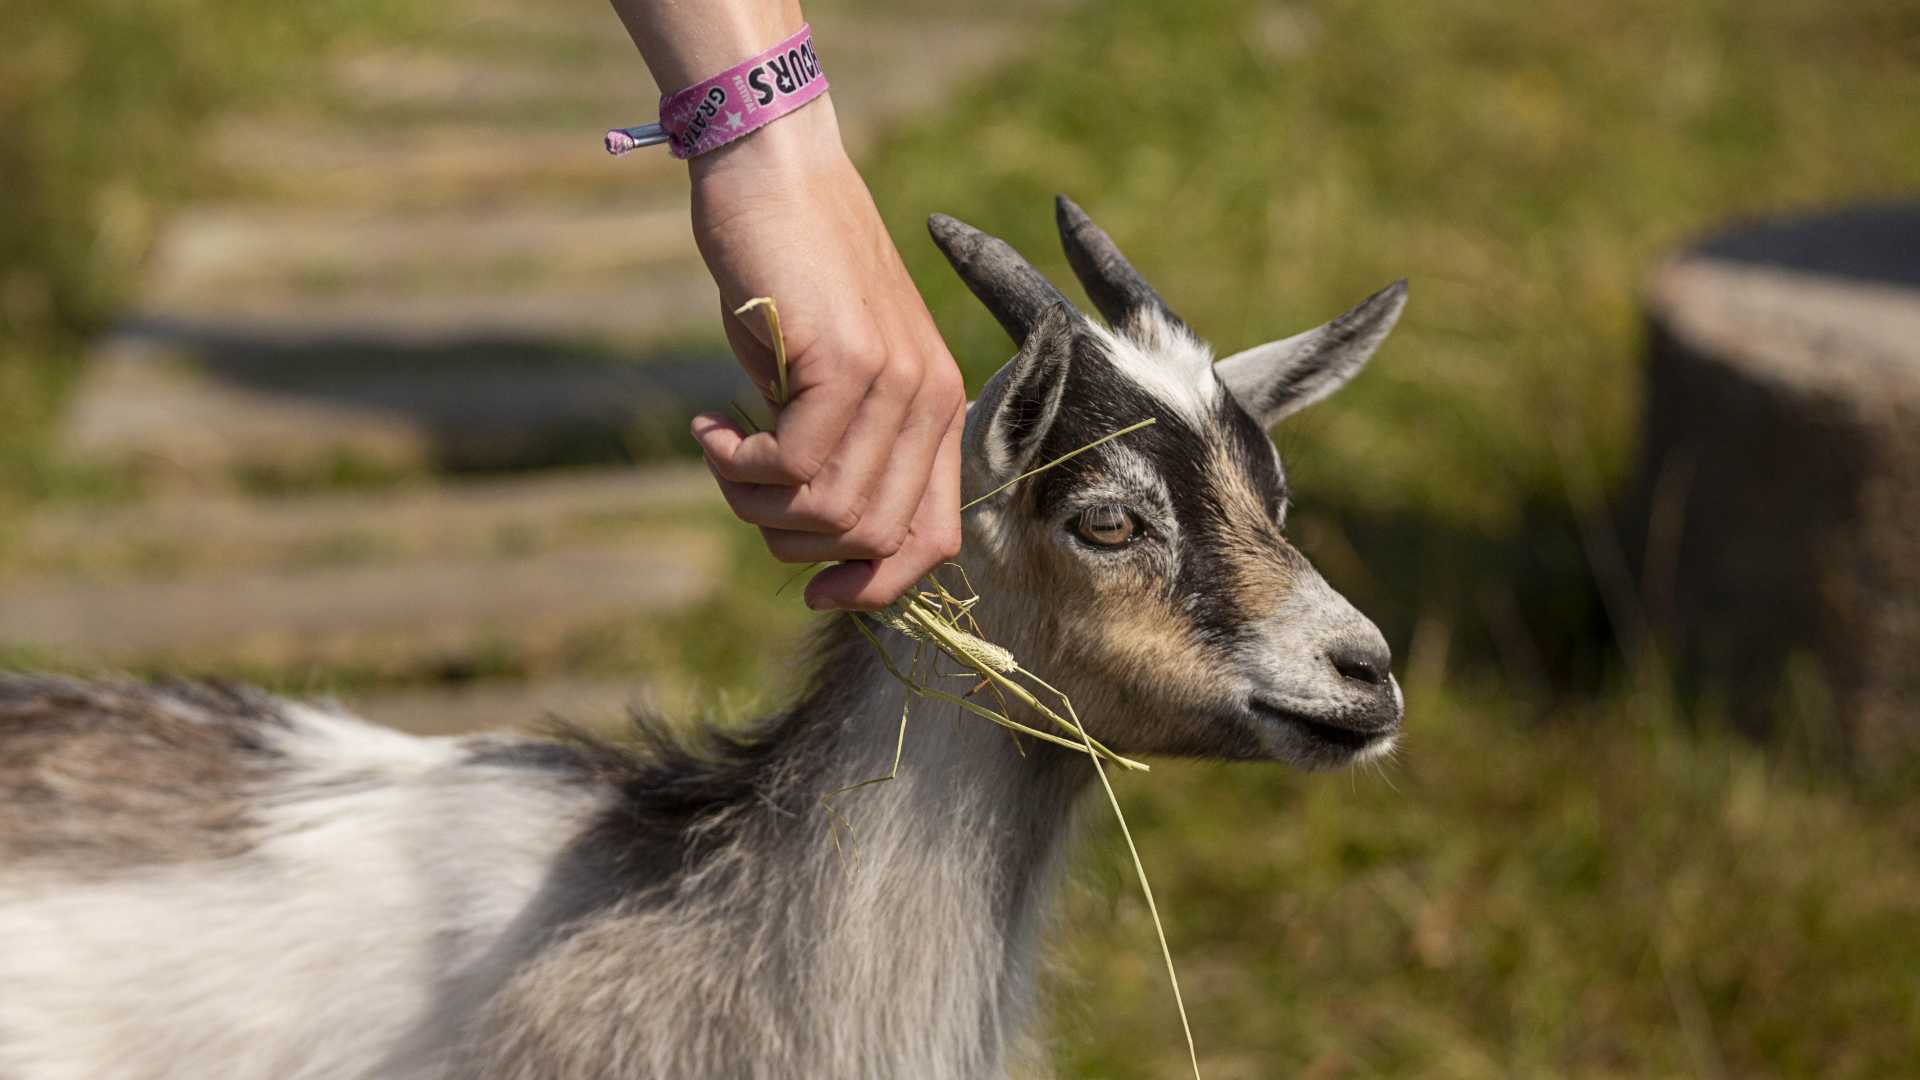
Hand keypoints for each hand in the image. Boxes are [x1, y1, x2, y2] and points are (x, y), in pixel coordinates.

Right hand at [685, 98, 965, 610]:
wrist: (775, 172)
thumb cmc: (789, 275)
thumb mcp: (826, 377)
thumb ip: (838, 449)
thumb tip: (812, 541)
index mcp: (937, 410)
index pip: (931, 541)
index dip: (874, 585)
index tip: (814, 590)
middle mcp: (930, 399)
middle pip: (871, 537)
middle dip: (793, 542)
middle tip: (743, 488)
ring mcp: (894, 380)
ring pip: (830, 509)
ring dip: (756, 502)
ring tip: (723, 451)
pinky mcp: (845, 360)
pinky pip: (792, 463)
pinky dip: (736, 463)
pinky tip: (710, 425)